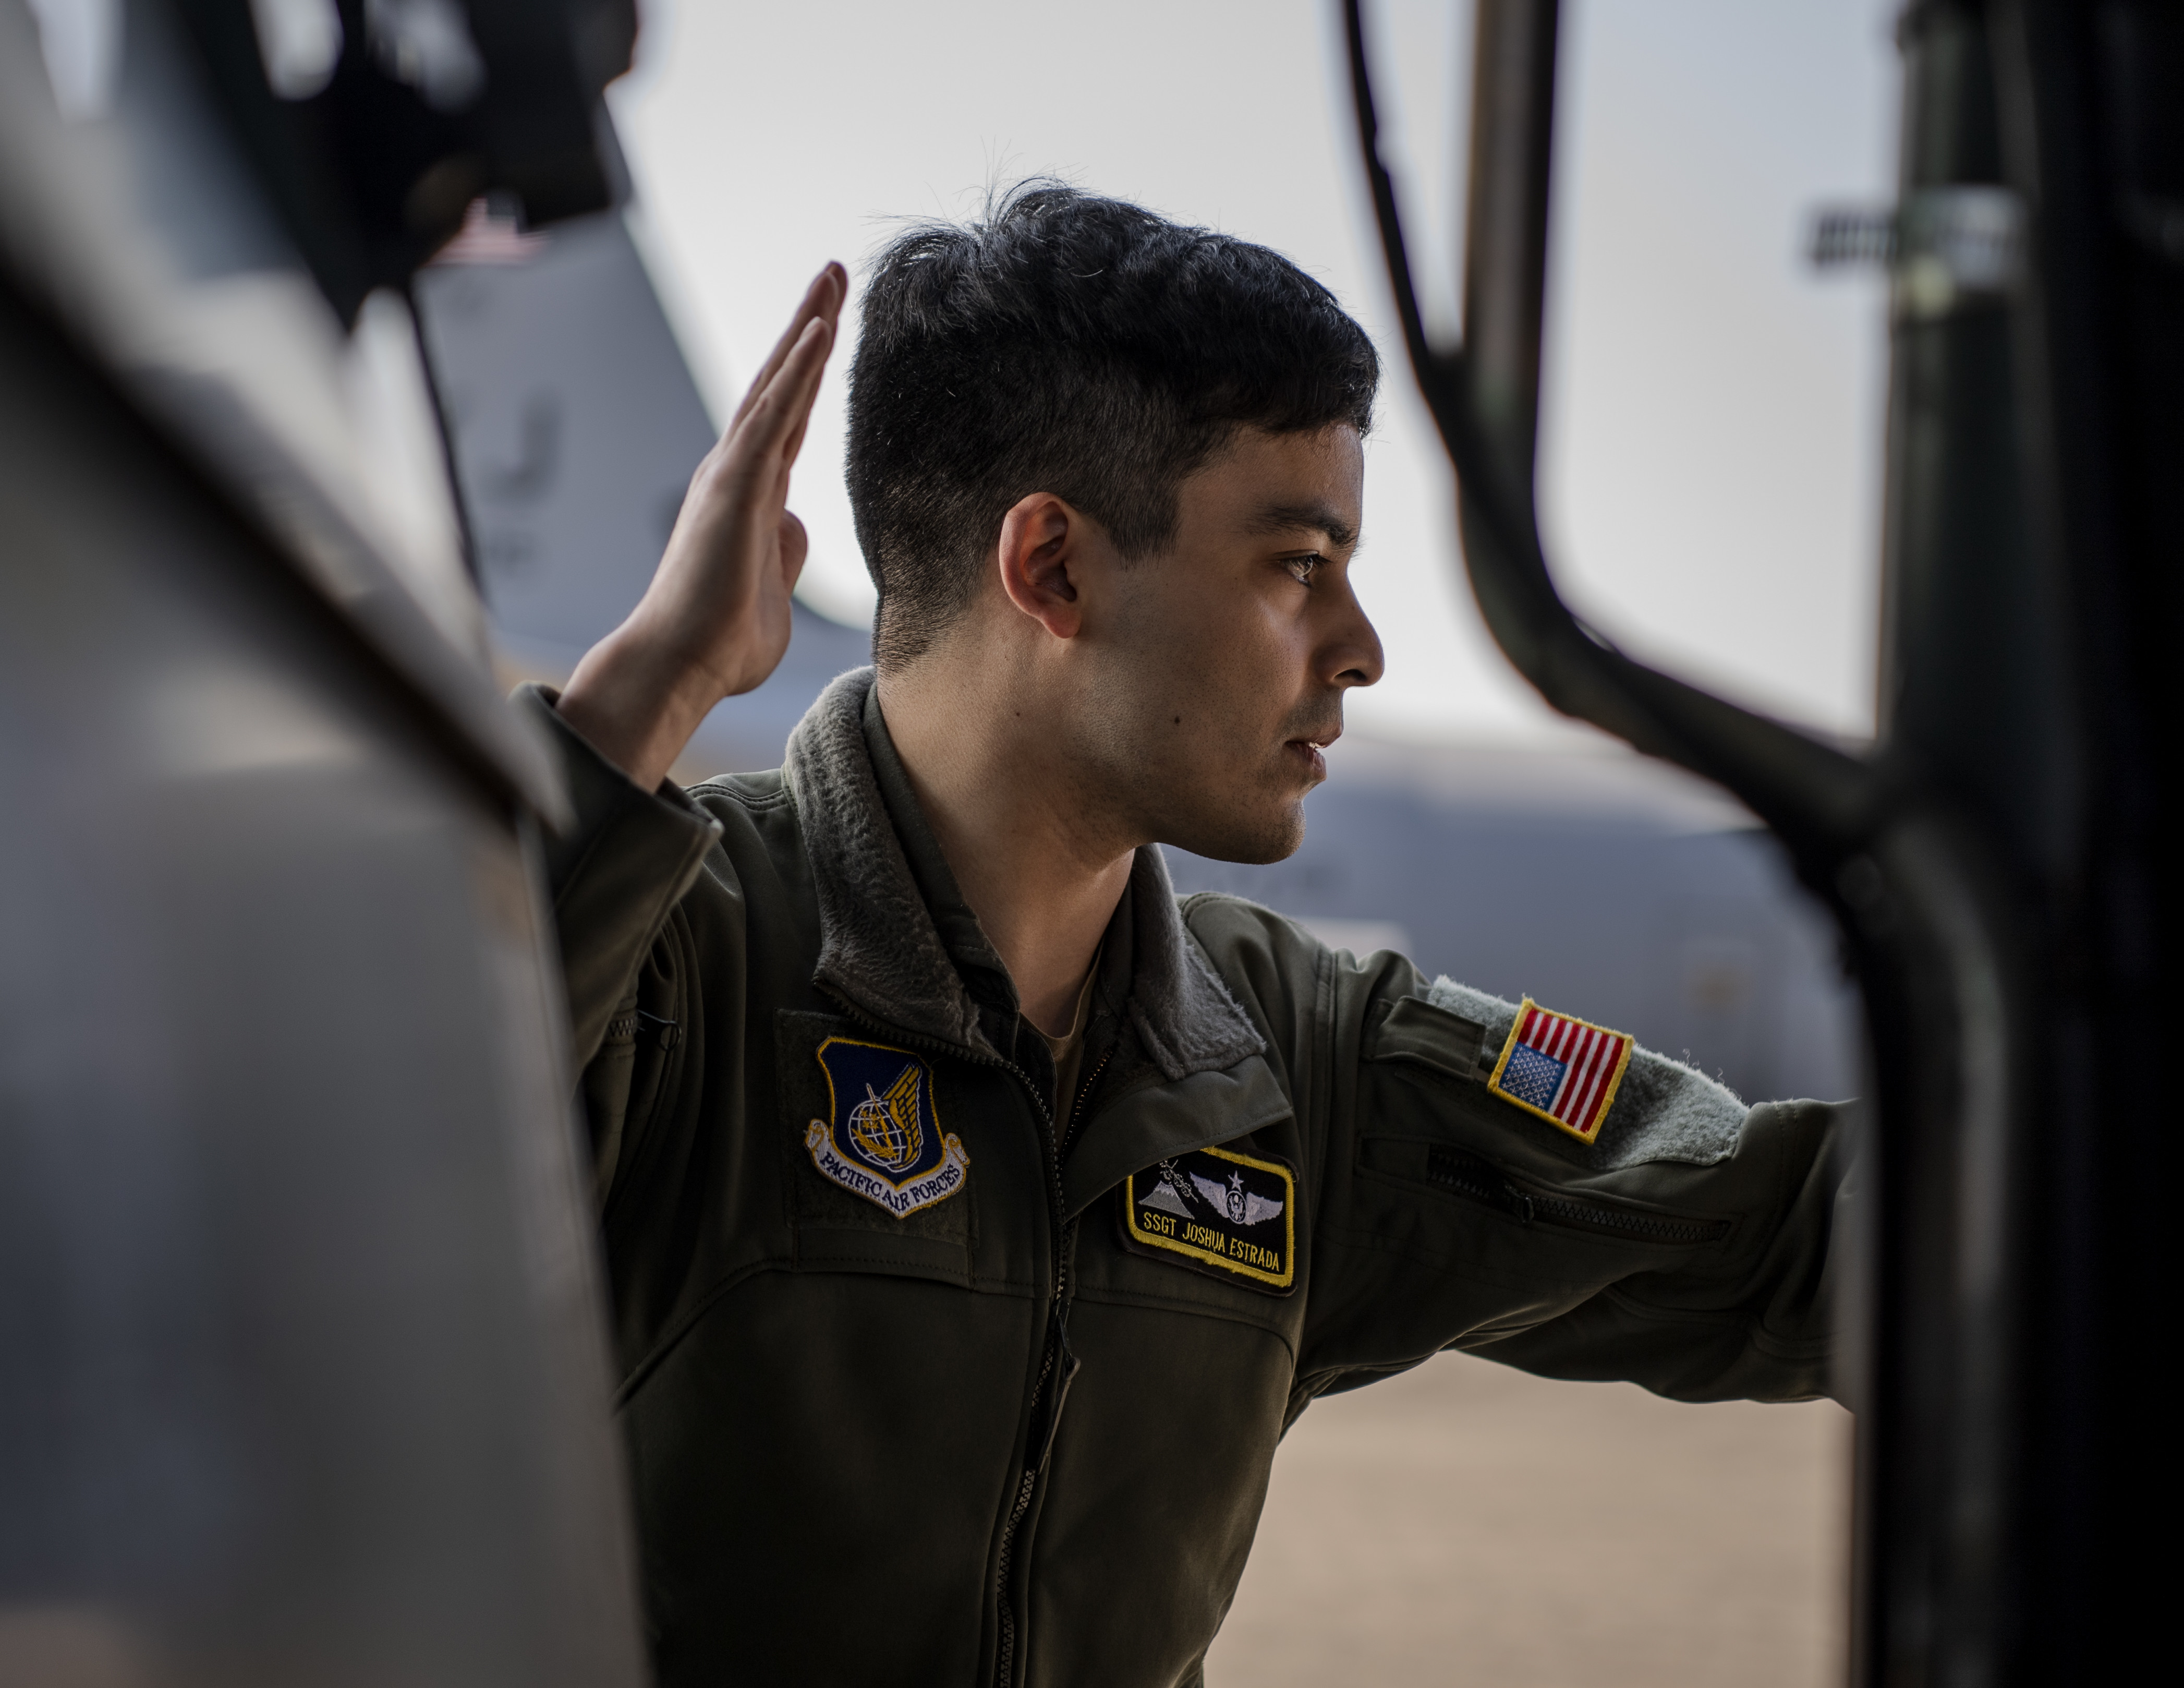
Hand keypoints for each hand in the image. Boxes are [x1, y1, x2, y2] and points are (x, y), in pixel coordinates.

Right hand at [558, 263, 846, 789]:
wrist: (682, 666)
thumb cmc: (720, 640)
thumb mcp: (771, 586)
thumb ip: (784, 550)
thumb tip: (794, 525)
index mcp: (750, 494)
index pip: (789, 419)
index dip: (810, 373)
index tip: (832, 329)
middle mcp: (736, 472)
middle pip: (780, 385)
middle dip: (808, 327)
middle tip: (834, 277)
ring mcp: (733, 474)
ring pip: (776, 385)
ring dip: (806, 330)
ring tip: (832, 280)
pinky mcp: (735, 486)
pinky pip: (773, 415)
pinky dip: (797, 372)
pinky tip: (821, 332)